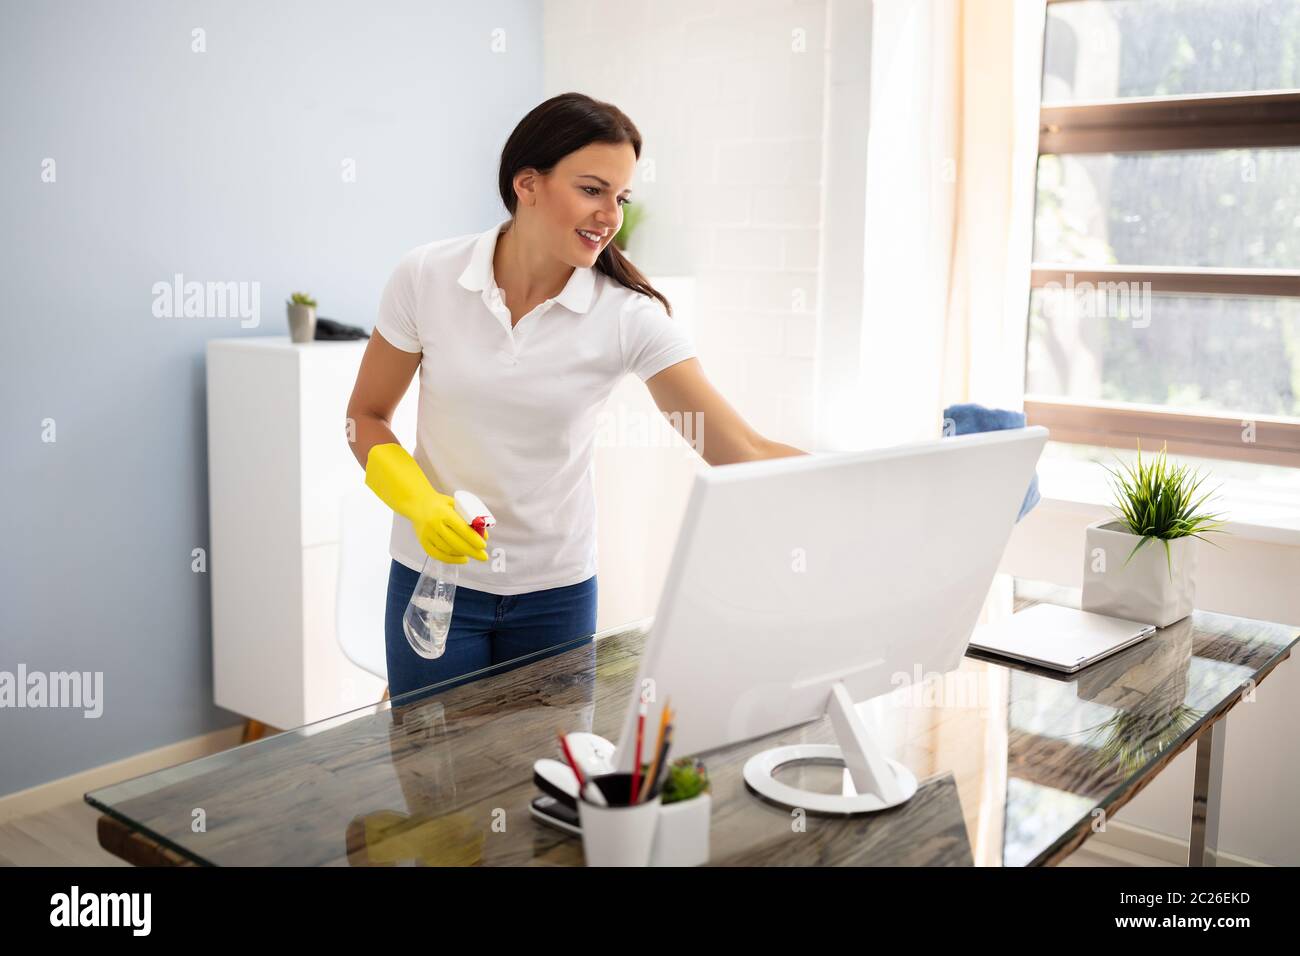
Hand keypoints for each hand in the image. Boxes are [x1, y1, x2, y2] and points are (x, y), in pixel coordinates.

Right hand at [364, 443, 487, 563]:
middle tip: (483, 556)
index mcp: (444, 513)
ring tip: (474, 555)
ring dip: (463, 554)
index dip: (473, 539)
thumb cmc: (440, 504)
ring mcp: (427, 535)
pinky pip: (438, 555)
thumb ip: (469, 517)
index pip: (461, 529)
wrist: (417, 503)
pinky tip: (462, 558)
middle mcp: (434, 525)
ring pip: (448, 550)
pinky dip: (451, 559)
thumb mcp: (455, 504)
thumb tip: (484, 534)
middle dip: (472, 551)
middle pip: (456, 542)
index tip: (484, 545)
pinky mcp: (423, 542)